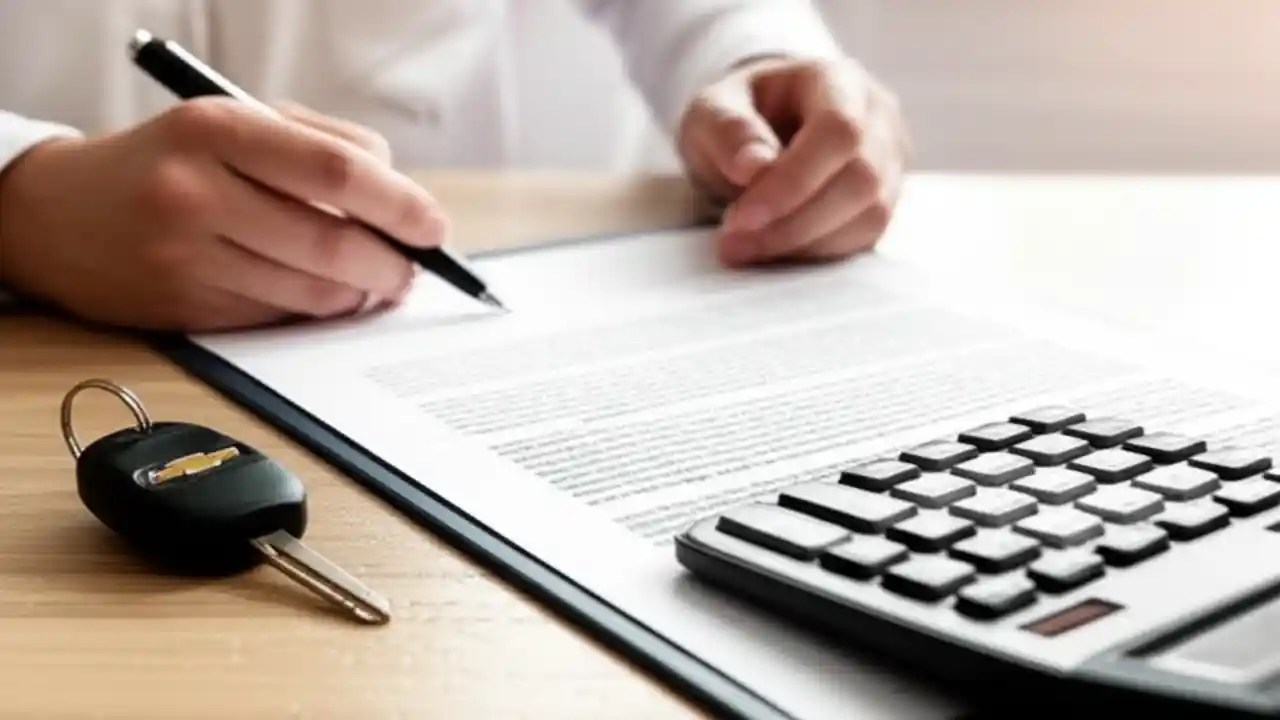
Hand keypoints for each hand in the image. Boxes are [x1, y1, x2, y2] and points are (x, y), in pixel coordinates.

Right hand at [0, 99, 445, 330]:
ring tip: (377, 281)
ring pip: (312, 290)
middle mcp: (197, 192)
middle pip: (333, 241)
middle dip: (392, 263)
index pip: (338, 171)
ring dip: (361, 293)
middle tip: (413, 268)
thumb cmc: (171, 160)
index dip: (402, 205)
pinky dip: (317, 309)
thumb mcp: (236, 122)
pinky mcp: (184, 308)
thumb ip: (322, 144)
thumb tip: (402, 194)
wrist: (56, 213)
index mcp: (218, 129)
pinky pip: (279, 316)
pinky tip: (327, 294)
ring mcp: (187, 255)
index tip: (434, 227)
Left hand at [677, 56, 909, 265]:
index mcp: (837, 80)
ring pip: (870, 214)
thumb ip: (727, 130)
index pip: (839, 131)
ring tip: (745, 248)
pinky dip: (816, 252)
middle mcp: (877, 118)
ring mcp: (888, 161)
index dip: (794, 181)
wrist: (758, 130)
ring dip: (803, 243)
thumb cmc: (737, 117)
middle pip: (862, 178)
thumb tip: (754, 167)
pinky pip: (864, 237)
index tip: (741, 218)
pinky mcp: (883, 201)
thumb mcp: (711, 110)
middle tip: (733, 243)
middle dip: (794, 221)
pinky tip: (773, 250)